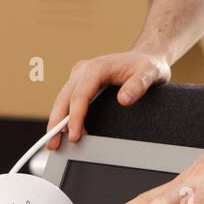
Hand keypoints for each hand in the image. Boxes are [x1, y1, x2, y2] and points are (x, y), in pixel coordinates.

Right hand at [45, 51, 170, 149]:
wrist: (146, 58)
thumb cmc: (147, 66)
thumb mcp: (150, 73)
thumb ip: (138, 85)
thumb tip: (124, 99)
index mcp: (97, 67)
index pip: (80, 95)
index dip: (75, 117)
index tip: (74, 135)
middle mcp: (85, 69)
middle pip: (64, 98)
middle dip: (57, 123)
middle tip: (53, 144)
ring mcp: (80, 75)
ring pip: (62, 99)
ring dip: (56, 121)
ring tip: (54, 143)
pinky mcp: (80, 82)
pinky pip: (67, 100)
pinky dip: (63, 116)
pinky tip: (62, 131)